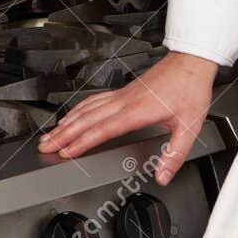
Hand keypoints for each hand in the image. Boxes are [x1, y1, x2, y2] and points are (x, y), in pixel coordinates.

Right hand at [36, 51, 218, 184]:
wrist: (191, 62)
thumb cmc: (190, 90)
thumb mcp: (189, 126)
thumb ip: (175, 154)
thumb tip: (163, 175)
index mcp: (137, 111)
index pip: (102, 129)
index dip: (82, 142)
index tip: (66, 152)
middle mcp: (125, 101)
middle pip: (87, 118)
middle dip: (63, 134)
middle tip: (45, 146)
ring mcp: (122, 94)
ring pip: (87, 108)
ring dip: (67, 121)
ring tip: (51, 134)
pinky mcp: (124, 91)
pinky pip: (95, 99)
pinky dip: (79, 108)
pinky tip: (74, 114)